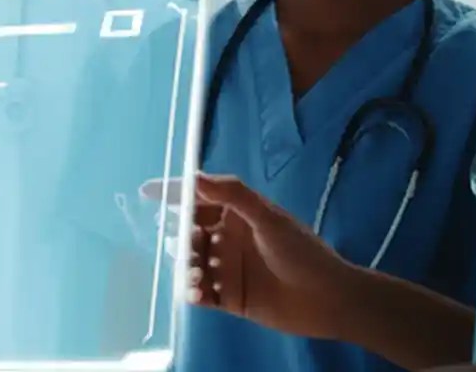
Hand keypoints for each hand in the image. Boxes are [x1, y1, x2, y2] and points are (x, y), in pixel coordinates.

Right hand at [143, 173, 358, 339]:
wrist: (328, 299)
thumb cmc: (301, 252)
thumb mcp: (268, 218)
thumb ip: (233, 195)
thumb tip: (195, 176)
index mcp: (237, 214)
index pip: (199, 198)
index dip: (174, 193)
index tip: (147, 191)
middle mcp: (228, 238)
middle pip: (189, 232)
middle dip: (179, 236)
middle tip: (182, 244)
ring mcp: (227, 268)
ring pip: (191, 262)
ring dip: (186, 266)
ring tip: (196, 274)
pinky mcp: (228, 296)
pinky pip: (200, 292)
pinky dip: (192, 290)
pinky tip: (197, 292)